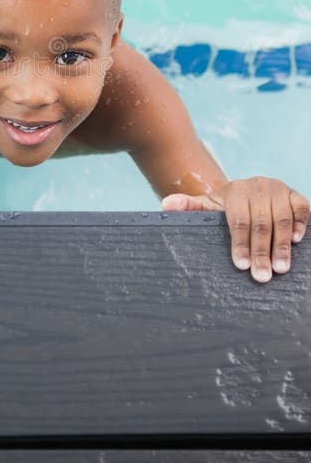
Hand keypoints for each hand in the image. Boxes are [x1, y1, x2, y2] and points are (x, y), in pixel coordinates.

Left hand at [162, 177, 308, 282]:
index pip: (238, 219)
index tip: (241, 265)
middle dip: (261, 251)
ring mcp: (279, 189)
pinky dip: (300, 224)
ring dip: (281, 245)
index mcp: (236, 190)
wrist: (248, 194)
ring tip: (280, 269)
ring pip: (282, 218)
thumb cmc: (227, 207)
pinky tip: (296, 242)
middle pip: (261, 222)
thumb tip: (166, 206)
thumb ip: (189, 207)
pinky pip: (301, 209)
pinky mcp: (295, 195)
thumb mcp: (207, 206)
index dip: (240, 243)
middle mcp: (258, 186)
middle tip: (262, 276)